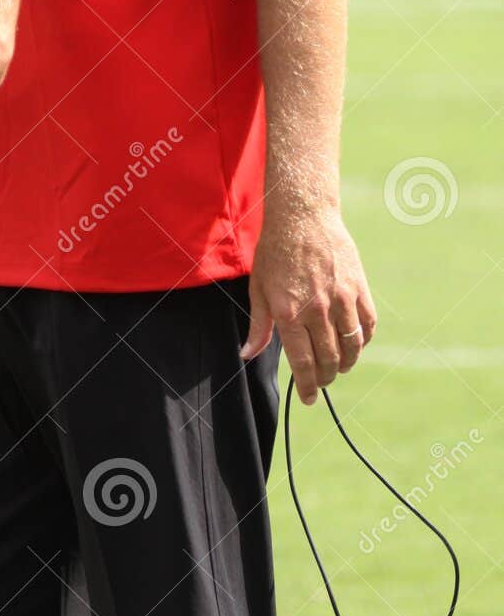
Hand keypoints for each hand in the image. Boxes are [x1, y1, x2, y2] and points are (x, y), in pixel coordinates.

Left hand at [240, 204, 375, 404]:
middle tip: (322, 381)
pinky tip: (355, 345)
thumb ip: (258, 326)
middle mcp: (317, 309)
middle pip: (329, 360)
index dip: (308, 386)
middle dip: (326, 378)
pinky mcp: (358, 288)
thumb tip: (248, 355)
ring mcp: (341, 298)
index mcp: (288, 312)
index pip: (303, 363)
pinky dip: (363, 341)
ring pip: (351, 347)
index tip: (309, 399)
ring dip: (346, 363)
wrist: (303, 216)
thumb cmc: (275, 252)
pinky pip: (367, 325)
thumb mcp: (259, 288)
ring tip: (339, 367)